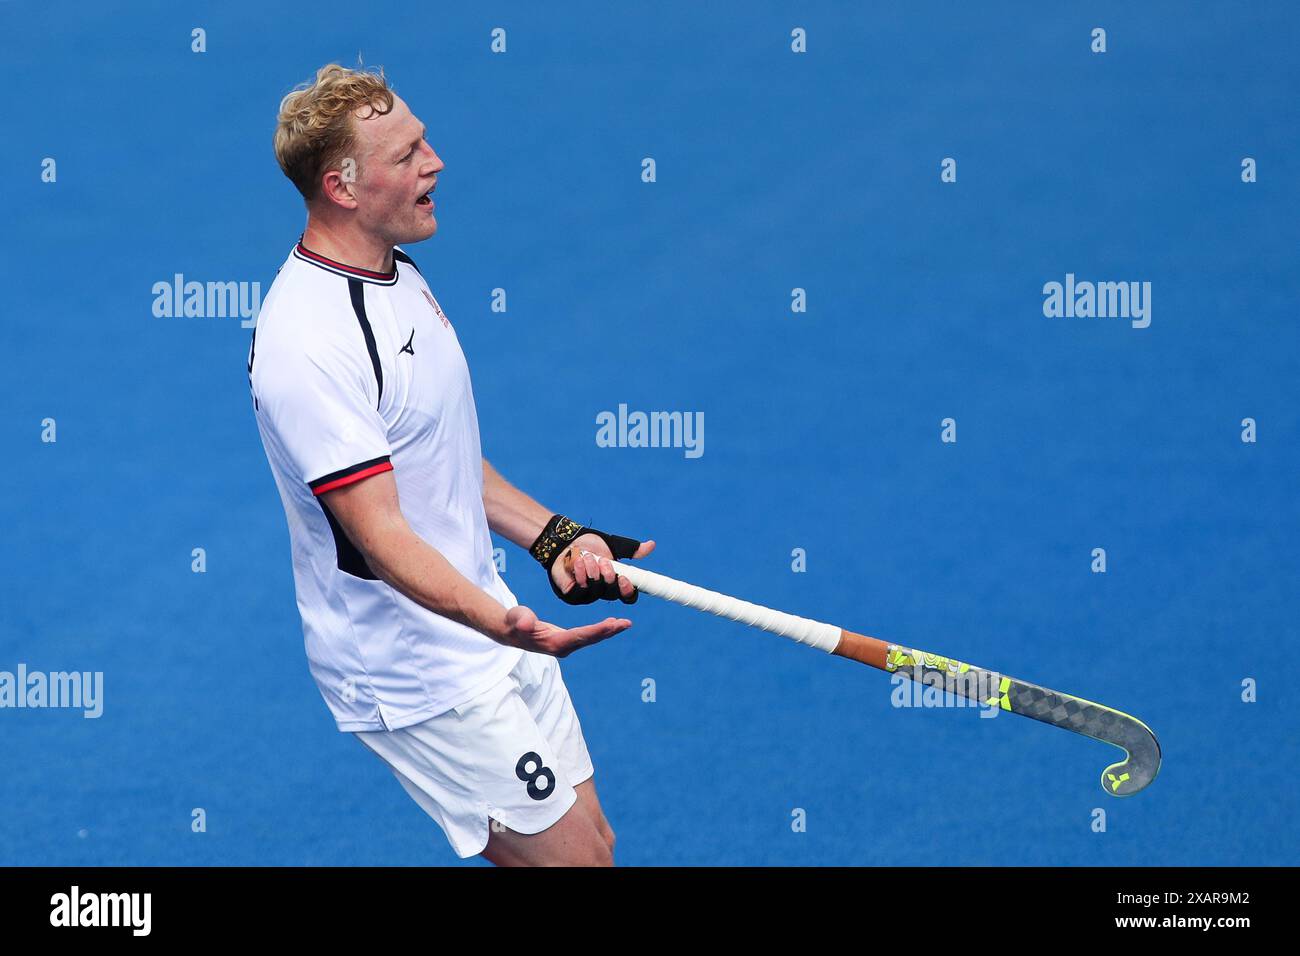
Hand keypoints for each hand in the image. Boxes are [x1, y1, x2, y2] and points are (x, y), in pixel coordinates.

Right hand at [500, 604, 630, 657]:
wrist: (511, 631)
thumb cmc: (514, 622)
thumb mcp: (516, 618)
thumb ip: (521, 620)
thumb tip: (524, 624)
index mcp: (554, 643)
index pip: (580, 636)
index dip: (597, 630)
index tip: (612, 624)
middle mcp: (563, 647)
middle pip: (590, 639)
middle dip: (609, 631)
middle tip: (626, 623)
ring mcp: (566, 645)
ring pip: (591, 638)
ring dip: (608, 631)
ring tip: (625, 623)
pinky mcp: (567, 641)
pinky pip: (588, 635)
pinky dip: (601, 630)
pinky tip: (611, 624)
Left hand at [552, 534, 655, 603]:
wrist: (564, 541)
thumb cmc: (588, 544)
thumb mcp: (612, 545)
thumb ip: (632, 549)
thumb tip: (652, 545)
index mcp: (615, 582)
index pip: (627, 595)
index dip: (628, 590)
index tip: (624, 577)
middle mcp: (602, 591)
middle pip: (612, 594)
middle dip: (608, 576)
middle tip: (603, 561)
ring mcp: (587, 595)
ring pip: (596, 591)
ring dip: (593, 571)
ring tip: (586, 556)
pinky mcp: (572, 595)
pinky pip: (580, 590)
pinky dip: (580, 574)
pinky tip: (577, 562)